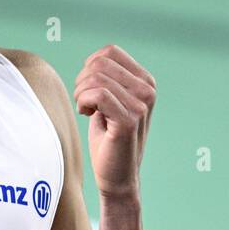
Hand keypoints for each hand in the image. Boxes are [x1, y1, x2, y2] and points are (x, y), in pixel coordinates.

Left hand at [73, 44, 154, 204]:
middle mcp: (147, 90)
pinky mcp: (130, 120)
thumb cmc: (108, 140)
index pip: (109, 52)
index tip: (90, 91)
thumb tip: (94, 59)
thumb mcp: (110, 103)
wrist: (117, 178)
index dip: (89, 68)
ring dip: (81, 94)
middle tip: (85, 104)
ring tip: (87, 110)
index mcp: (145, 81)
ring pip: (95, 77)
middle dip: (82, 81)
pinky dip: (84, 102)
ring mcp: (141, 105)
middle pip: (99, 62)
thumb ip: (107, 79)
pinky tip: (87, 114)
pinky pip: (97, 94)